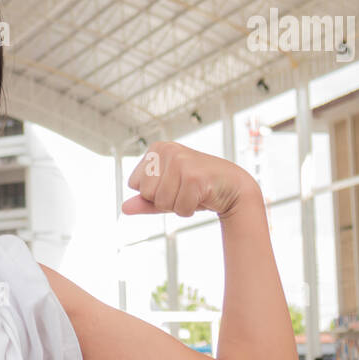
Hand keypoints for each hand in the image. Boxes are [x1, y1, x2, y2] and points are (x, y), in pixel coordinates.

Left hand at [122, 141, 253, 217]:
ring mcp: (180, 162)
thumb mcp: (167, 193)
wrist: (234, 187)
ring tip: (193, 193)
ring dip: (178, 206)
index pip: (134, 184)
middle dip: (165, 200)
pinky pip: (179, 208)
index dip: (152, 193)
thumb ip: (144, 201)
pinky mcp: (194, 176)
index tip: (172, 184)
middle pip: (146, 193)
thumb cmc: (198, 188)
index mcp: (156, 149)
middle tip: (184, 190)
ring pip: (162, 202)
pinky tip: (202, 197)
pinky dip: (189, 210)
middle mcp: (167, 150)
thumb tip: (123, 208)